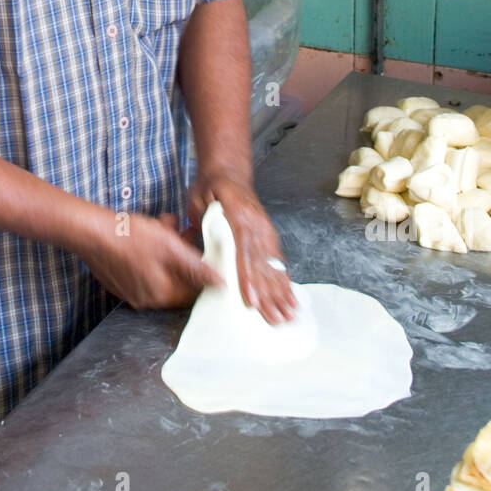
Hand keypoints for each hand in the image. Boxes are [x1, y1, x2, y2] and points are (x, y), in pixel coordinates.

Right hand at [82, 211, 221, 310]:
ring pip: (160, 271)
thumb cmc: (130, 237)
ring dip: (168, 250)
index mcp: (161, 295)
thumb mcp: (171, 247)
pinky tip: (149, 232)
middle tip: (184, 233)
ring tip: (166, 225)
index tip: (203, 251)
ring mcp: (130, 291)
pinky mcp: (119, 280)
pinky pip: (143, 269)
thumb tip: (221, 284)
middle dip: (183, 255)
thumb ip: (198, 268)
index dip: (202, 270)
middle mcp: (146, 299)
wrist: (91, 232)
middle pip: (176, 280)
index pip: (193, 292)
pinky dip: (151, 254)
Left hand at [187, 171, 296, 323]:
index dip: (248, 278)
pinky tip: (290, 297)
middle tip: (275, 319)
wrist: (228, 170)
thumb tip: (206, 247)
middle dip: (269, 294)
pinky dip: (284, 280)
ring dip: (281, 292)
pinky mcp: (268, 235)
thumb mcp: (199, 197)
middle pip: (263, 264)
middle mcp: (257, 225)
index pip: (244, 252)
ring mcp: (266, 230)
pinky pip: (277, 261)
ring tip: (289, 314)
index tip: (251, 300)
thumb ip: (204, 221)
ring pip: (274, 265)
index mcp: (239, 216)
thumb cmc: (210, 187)